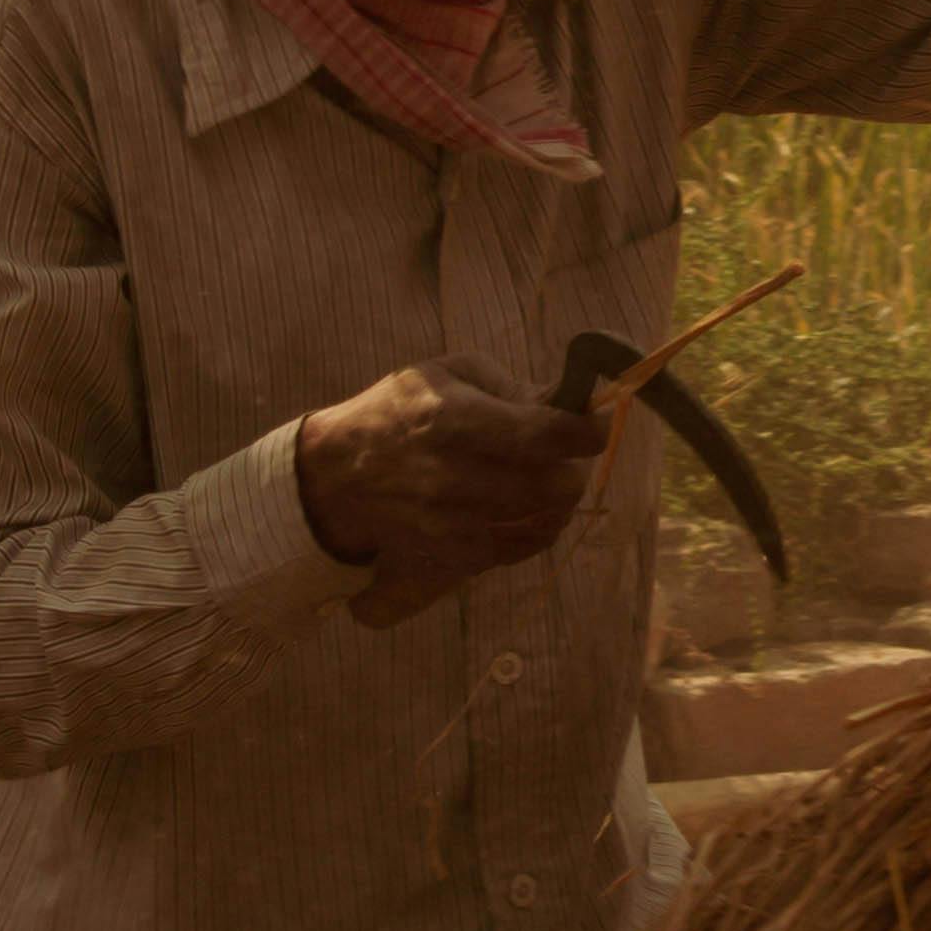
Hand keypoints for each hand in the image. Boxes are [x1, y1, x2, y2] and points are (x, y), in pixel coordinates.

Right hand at [295, 351, 604, 630]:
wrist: (335, 480)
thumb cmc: (396, 413)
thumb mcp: (448, 375)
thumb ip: (511, 386)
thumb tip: (568, 401)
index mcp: (456, 420)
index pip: (545, 433)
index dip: (586, 431)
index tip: (595, 425)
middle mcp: (457, 477)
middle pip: (556, 485)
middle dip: (574, 467)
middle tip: (567, 455)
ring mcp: (456, 523)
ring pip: (547, 520)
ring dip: (559, 498)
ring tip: (547, 478)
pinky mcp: (455, 556)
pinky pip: (524, 548)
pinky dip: (539, 527)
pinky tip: (528, 507)